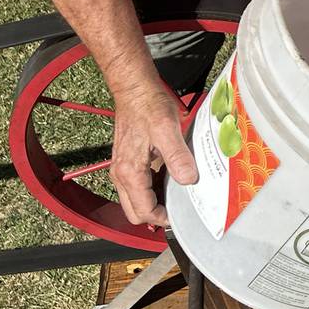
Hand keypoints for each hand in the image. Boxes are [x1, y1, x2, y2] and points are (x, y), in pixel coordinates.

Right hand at [110, 76, 197, 226]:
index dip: (163, 218)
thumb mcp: (168, 130)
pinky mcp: (126, 162)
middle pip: (135, 212)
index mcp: (129, 172)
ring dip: (153, 202)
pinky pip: (137, 187)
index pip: (143, 211)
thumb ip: (177, 157)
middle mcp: (121, 174)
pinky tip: (169, 178)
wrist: (135, 90)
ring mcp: (122, 169)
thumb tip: (188, 180)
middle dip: (155, 215)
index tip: (180, 215)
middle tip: (178, 207)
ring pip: (134, 201)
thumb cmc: (148, 107)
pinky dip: (151, 190)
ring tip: (176, 193)